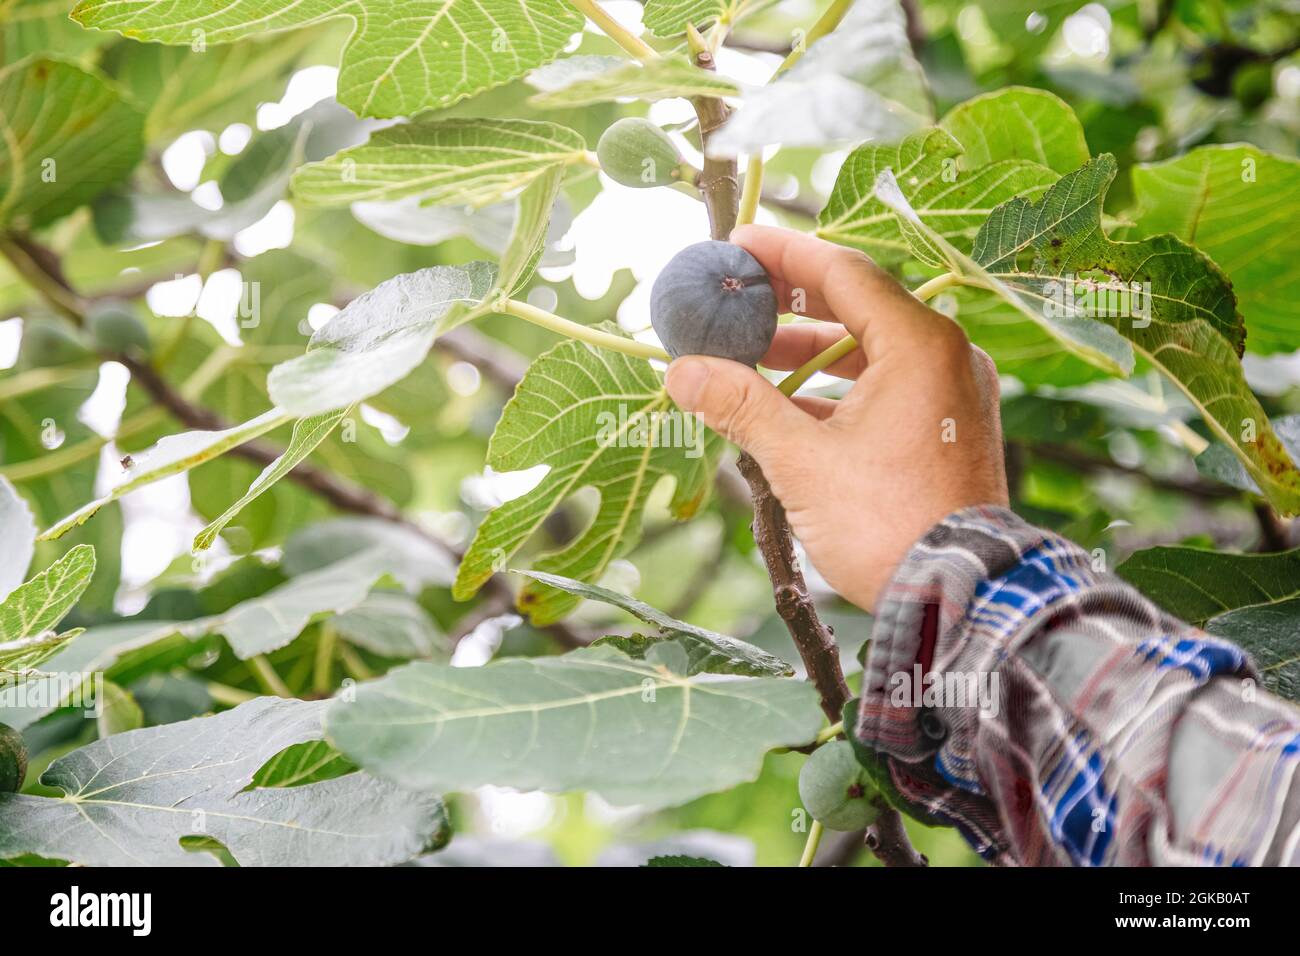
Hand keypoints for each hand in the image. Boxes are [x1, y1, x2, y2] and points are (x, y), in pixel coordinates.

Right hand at [665, 226, 1008, 612]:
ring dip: (808, 353)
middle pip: (857, 306)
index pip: (843, 272)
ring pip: (870, 351)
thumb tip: (680, 372)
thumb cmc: (887, 525)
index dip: (783, 254)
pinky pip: (887, 387)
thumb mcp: (802, 462)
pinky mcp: (949, 429)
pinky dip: (836, 389)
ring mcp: (953, 394)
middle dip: (787, 306)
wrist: (961, 596)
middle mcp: (946, 357)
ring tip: (746, 361)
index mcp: (919, 346)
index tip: (736, 245)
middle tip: (732, 302)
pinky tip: (786, 406)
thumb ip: (741, 406)